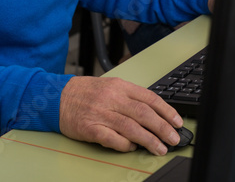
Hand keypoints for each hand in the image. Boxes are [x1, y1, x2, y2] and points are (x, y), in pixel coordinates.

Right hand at [60, 76, 182, 155]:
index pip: (150, 98)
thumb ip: (131, 98)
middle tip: (174, 138)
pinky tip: (133, 148)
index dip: (166, 111)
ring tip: (160, 148)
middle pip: (143, 114)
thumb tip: (154, 114)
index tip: (177, 122)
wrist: (57, 96)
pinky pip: (111, 138)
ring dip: (149, 140)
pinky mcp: (89, 128)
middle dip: (162, 127)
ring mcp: (101, 113)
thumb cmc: (86, 92)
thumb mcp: (111, 86)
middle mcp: (112, 98)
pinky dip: (125, 145)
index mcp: (120, 86)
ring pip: (131, 127)